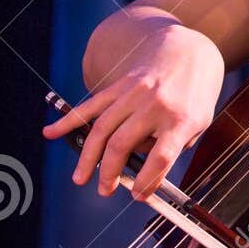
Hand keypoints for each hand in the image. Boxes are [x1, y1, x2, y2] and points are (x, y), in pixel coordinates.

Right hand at [42, 24, 222, 201]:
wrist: (189, 51)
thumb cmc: (195, 95)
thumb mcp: (197, 124)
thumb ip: (170, 147)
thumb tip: (136, 171)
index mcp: (181, 119)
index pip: (161, 157)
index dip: (147, 181)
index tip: (138, 196)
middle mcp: (155, 105)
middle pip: (122, 144)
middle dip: (109, 172)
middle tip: (105, 190)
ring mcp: (134, 94)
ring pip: (102, 128)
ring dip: (88, 157)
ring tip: (80, 178)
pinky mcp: (119, 86)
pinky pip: (91, 105)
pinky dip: (69, 119)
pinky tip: (51, 133)